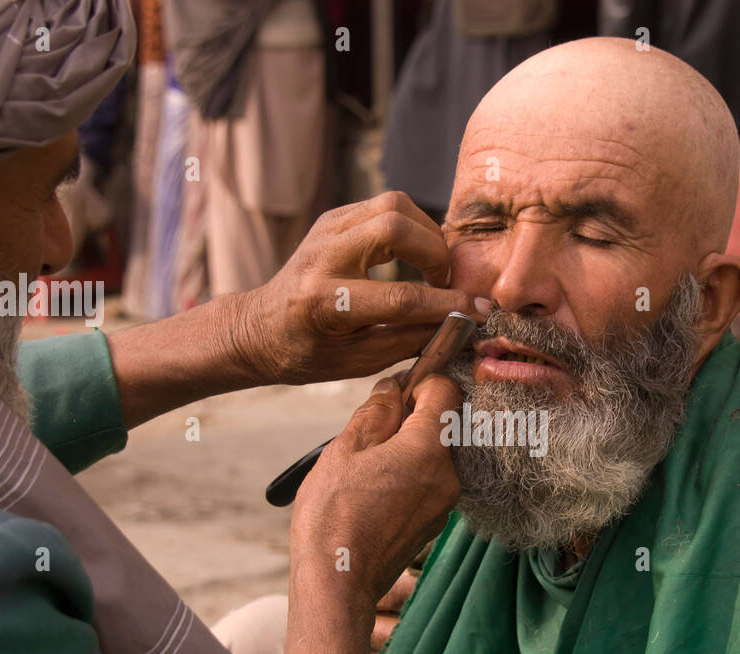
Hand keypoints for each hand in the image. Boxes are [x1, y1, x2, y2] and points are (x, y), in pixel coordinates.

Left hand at [233, 191, 477, 385]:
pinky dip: (412, 225)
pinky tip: (416, 253)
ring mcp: (326, 229)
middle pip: (395, 228)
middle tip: (445, 282)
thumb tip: (459, 323)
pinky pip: (385, 205)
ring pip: (393, 205)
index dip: (447, 304)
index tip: (479, 311)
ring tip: (434, 267)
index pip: (400, 298)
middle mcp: (323, 257)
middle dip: (436, 253)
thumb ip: (408, 340)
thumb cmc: (307, 354)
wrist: (259, 327)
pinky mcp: (333, 218)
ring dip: (427, 233)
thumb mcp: (356, 363)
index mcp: (324, 303)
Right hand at [279, 373, 460, 653]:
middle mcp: (448, 474)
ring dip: (405, 450)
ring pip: (432, 456)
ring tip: (365, 469)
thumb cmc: (333, 514)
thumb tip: (394, 389)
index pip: (445, 390)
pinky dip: (406, 478)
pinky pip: (426, 484)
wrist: (338, 580)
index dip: (421, 381)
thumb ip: (376, 412)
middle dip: (409, 420)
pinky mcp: (434, 523)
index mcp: (428, 448)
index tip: (396, 391)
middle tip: (369, 433)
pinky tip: (373, 493)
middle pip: (440, 425)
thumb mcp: (345, 450)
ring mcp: (444, 502)